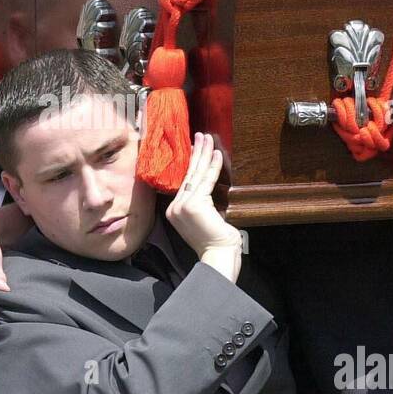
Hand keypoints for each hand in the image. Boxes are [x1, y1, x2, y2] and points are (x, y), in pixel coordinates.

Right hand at [165, 133, 242, 281]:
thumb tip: (206, 187)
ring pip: (196, 175)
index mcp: (175, 211)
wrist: (217, 257)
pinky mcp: (194, 204)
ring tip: (208, 139)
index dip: (191, 163)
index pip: (184, 181)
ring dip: (204, 154)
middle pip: (188, 174)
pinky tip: (217, 155)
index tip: (195, 148)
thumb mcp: (203, 219)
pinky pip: (206, 181)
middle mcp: (175, 207)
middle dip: (196, 153)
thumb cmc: (215, 242)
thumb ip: (201, 205)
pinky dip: (213, 166)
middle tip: (200, 136)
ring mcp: (182, 205)